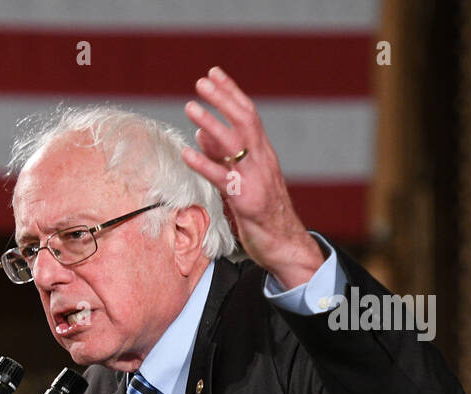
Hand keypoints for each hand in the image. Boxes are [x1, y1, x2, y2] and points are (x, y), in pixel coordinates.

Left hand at [181, 65, 325, 290]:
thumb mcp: (242, 178)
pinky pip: (222, 177)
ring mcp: (255, 178)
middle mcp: (262, 160)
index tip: (214, 73)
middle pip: (245, 119)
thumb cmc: (262, 212)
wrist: (284, 243)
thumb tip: (201, 133)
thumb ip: (222, 156)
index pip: (248, 114)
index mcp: (262, 153)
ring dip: (211, 122)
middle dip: (223, 98)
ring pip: (235, 143)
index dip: (231, 92)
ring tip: (191, 107)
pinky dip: (204, 162)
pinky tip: (187, 152)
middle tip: (202, 81)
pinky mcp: (245, 199)